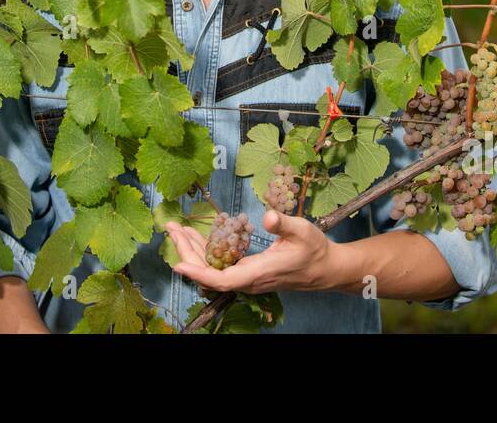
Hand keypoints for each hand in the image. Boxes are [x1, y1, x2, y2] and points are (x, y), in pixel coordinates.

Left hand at [165, 209, 338, 294]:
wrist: (325, 269)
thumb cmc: (315, 250)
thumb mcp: (303, 231)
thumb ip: (284, 224)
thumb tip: (267, 216)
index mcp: (259, 273)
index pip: (222, 279)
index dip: (199, 272)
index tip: (179, 264)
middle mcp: (249, 279)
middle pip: (210, 274)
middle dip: (187, 253)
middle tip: (171, 228)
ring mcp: (247, 277)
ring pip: (213, 269)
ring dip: (194, 251)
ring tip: (177, 230)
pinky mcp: (247, 272)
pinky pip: (220, 265)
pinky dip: (206, 251)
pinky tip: (198, 237)